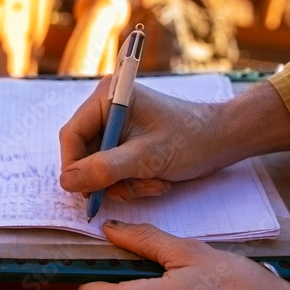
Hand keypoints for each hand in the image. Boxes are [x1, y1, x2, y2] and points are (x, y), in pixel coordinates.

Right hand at [59, 80, 223, 198]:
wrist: (222, 141)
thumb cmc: (190, 140)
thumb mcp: (144, 158)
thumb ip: (103, 169)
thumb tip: (66, 181)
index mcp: (108, 97)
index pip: (72, 136)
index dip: (74, 166)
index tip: (87, 192)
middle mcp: (107, 108)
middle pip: (83, 154)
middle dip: (107, 178)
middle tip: (131, 189)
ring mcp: (116, 126)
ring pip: (98, 167)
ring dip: (122, 184)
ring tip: (153, 184)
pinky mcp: (125, 141)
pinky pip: (113, 169)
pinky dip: (131, 182)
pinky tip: (155, 180)